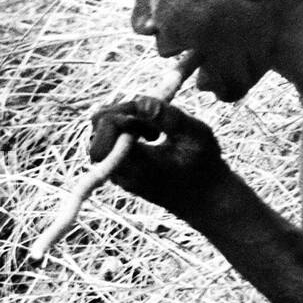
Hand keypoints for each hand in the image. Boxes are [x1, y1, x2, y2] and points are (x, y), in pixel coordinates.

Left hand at [88, 97, 227, 216]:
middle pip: (96, 133)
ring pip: (100, 139)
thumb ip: (169, 117)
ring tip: (155, 132)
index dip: (123, 111)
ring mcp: (118, 175)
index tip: (149, 111)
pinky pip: (110, 146)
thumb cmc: (206, 167)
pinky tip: (152, 137)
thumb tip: (141, 101)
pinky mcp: (121, 174)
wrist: (206, 201)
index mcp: (137, 165)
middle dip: (119, 117)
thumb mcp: (196, 135)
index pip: (106, 130)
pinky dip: (127, 134)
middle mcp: (121, 173)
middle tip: (150, 121)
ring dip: (124, 125)